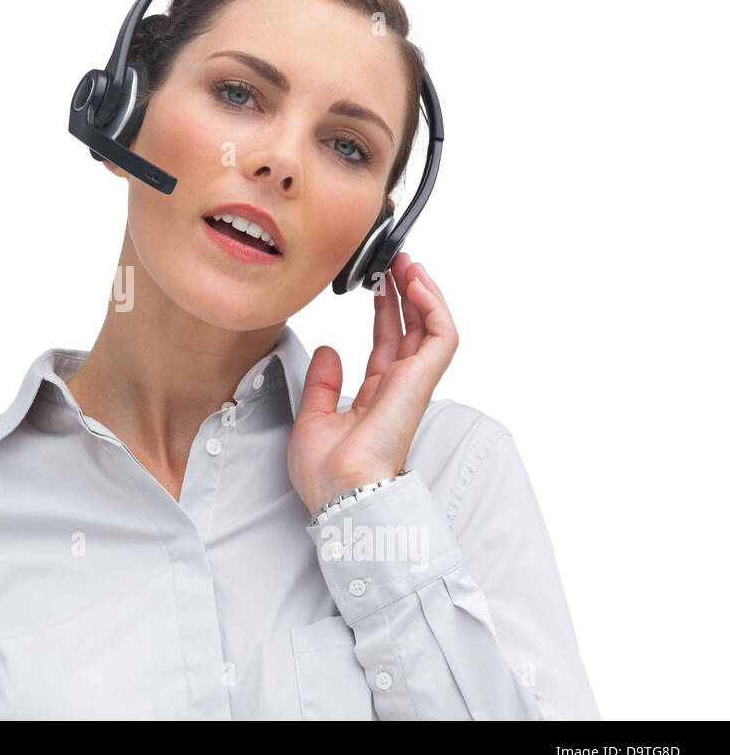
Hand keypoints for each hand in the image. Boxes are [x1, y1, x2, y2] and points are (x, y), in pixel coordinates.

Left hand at [287, 252, 458, 516]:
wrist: (339, 492)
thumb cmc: (327, 472)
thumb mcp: (313, 417)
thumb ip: (323, 382)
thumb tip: (328, 351)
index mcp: (376, 399)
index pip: (388, 346)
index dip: (385, 313)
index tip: (377, 286)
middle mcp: (398, 390)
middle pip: (412, 330)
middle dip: (406, 293)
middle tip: (396, 262)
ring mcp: (413, 385)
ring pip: (432, 328)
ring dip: (423, 292)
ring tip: (409, 263)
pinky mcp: (422, 382)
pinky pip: (441, 338)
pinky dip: (434, 307)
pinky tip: (418, 283)